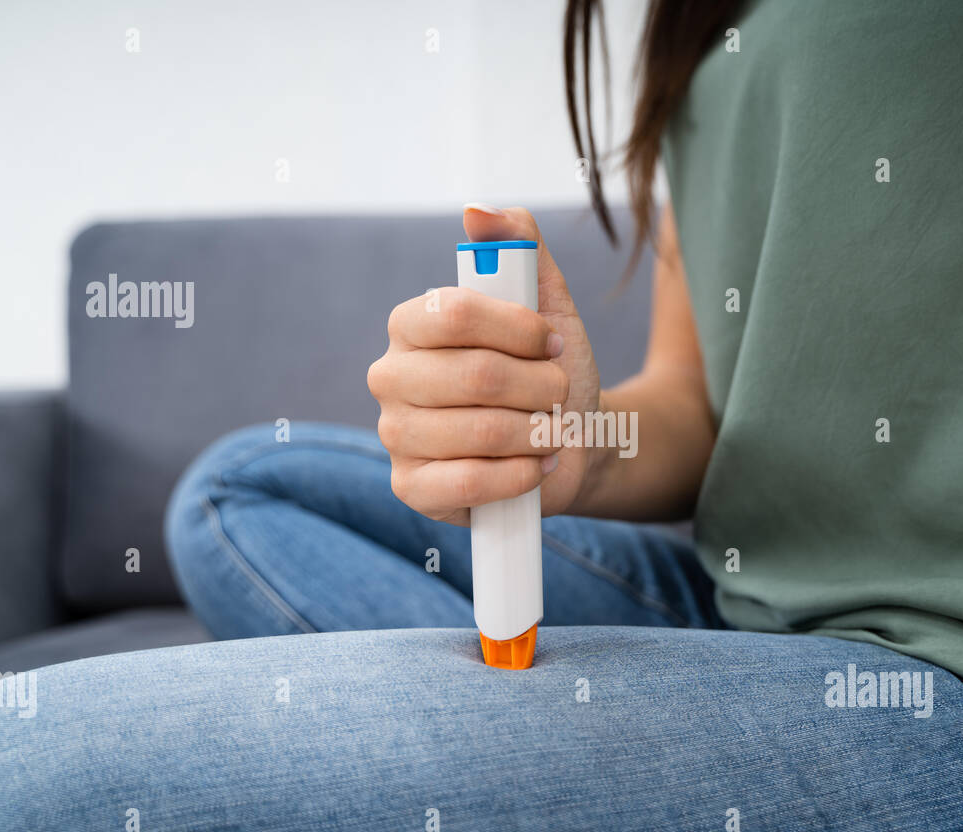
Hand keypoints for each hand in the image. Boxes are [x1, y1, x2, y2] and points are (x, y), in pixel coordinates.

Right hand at [367, 204, 600, 524]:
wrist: (571, 444)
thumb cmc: (550, 369)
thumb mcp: (547, 300)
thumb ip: (518, 244)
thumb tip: (477, 212)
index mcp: (412, 324)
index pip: (453, 313)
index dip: (517, 329)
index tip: (553, 342)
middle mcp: (390, 376)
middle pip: (474, 376)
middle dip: (540, 387)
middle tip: (559, 393)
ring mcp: (395, 435)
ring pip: (479, 431)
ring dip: (537, 431)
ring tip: (551, 430)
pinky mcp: (410, 487)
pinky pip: (465, 483)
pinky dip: (518, 475)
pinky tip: (536, 465)